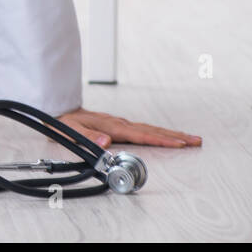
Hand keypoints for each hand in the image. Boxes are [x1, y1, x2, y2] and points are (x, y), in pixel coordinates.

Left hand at [55, 108, 201, 149]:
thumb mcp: (70, 131)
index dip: (160, 139)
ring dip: (170, 133)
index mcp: (110, 126)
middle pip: (151, 130)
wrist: (55, 108)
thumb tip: (107, 142)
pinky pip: (142, 129)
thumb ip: (88, 137)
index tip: (178, 144)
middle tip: (196, 140)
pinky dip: (157, 132)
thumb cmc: (62, 121)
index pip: (140, 135)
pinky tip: (164, 135)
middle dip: (175, 136)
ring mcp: (118, 122)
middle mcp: (118, 123)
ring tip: (189, 138)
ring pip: (149, 128)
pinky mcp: (117, 124)